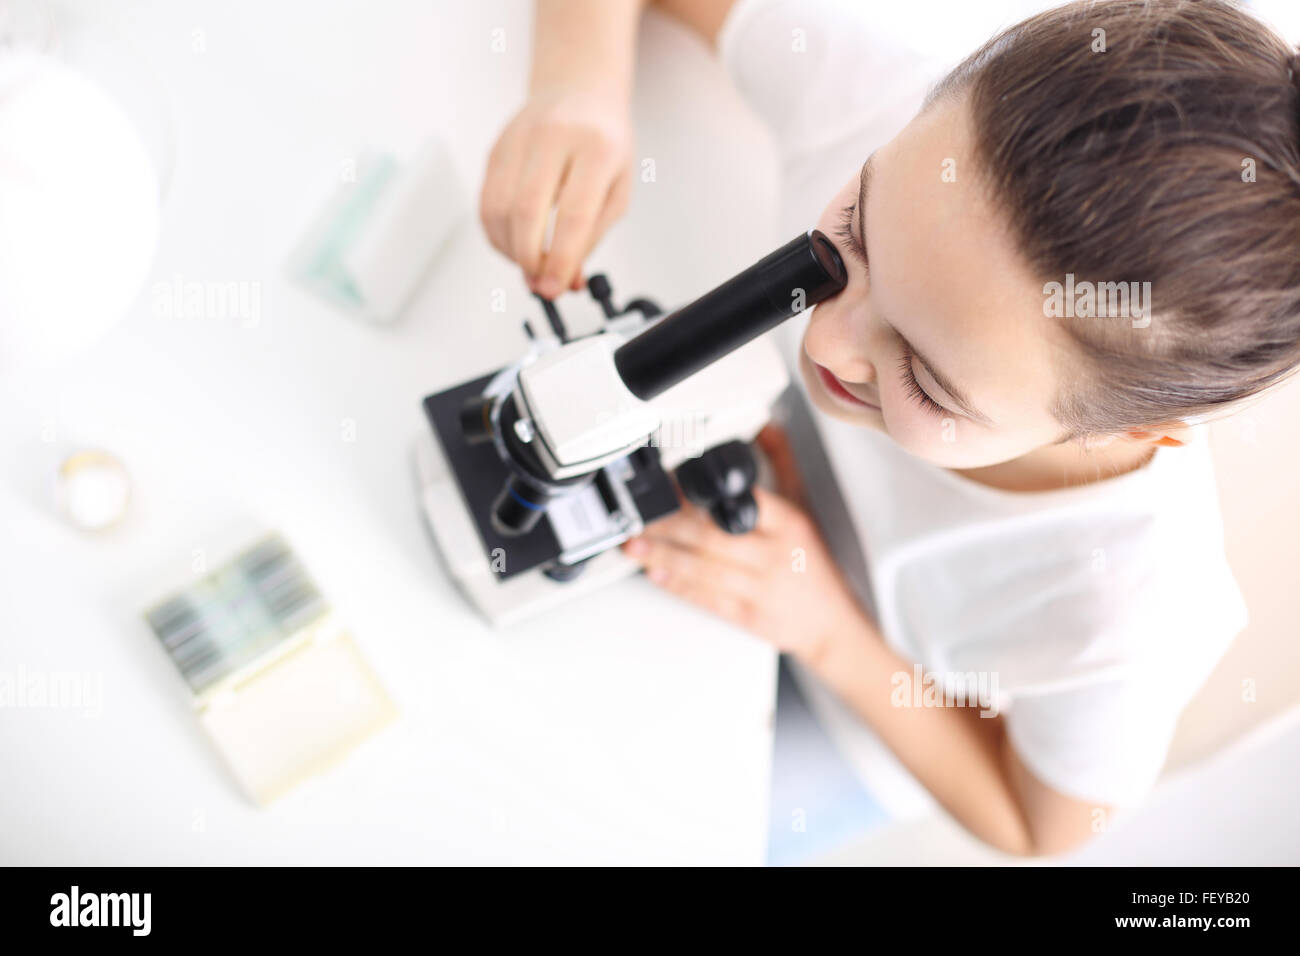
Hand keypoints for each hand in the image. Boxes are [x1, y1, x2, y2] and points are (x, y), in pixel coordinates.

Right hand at [479, 87, 633, 299]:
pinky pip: (486, 202)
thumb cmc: (603, 142)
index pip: (573, 214)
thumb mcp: (616, 189)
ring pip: (498, 209)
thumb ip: (592, 237)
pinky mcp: (495, 148)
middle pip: (526, 211)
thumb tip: (565, 279)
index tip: (555, 287)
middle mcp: (553, 137)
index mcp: (595, 147)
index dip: (560, 259)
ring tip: (530, 264)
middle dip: (529, 259)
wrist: (579, 90)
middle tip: (540, 282)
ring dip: (510, 250)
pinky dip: (497, 235)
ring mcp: (518, 139)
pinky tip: (514, 244)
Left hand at [621, 426, 873, 661]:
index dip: (705, 493)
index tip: (673, 483)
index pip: (745, 502)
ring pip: (704, 568)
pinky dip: (678, 585)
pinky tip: (655, 573)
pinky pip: (707, 598)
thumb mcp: (806, 510)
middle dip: (670, 525)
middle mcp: (773, 556)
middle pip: (714, 537)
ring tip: (634, 544)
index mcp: (788, 525)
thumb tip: (766, 428)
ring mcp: (759, 589)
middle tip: (641, 515)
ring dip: (664, 554)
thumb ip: (783, 466)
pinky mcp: (747, 617)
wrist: (832, 624)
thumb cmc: (815, 567)